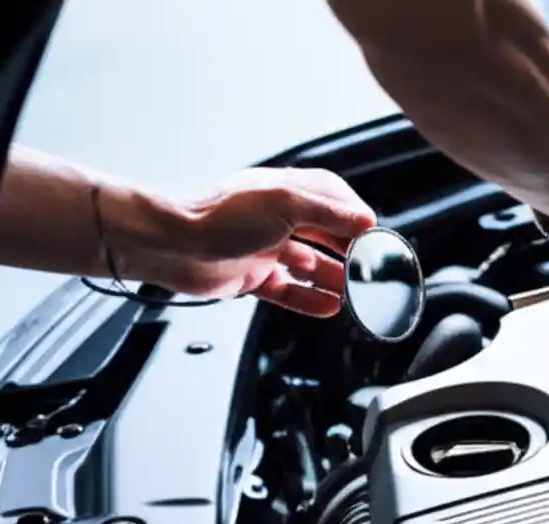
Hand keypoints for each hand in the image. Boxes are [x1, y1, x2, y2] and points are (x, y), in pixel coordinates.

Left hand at [120, 167, 375, 316]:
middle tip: (371, 270)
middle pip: (324, 234)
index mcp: (286, 192)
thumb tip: (364, 219)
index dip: (355, 217)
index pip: (332, 200)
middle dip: (349, 252)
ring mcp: (263, 247)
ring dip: (334, 279)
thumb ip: (328, 212)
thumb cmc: (217, 216)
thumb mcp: (285, 204)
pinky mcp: (251, 275)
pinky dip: (308, 299)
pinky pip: (288, 289)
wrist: (172, 246)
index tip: (375, 236)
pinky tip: (328, 307)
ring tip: (357, 294)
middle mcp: (276, 218)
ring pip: (309, 264)